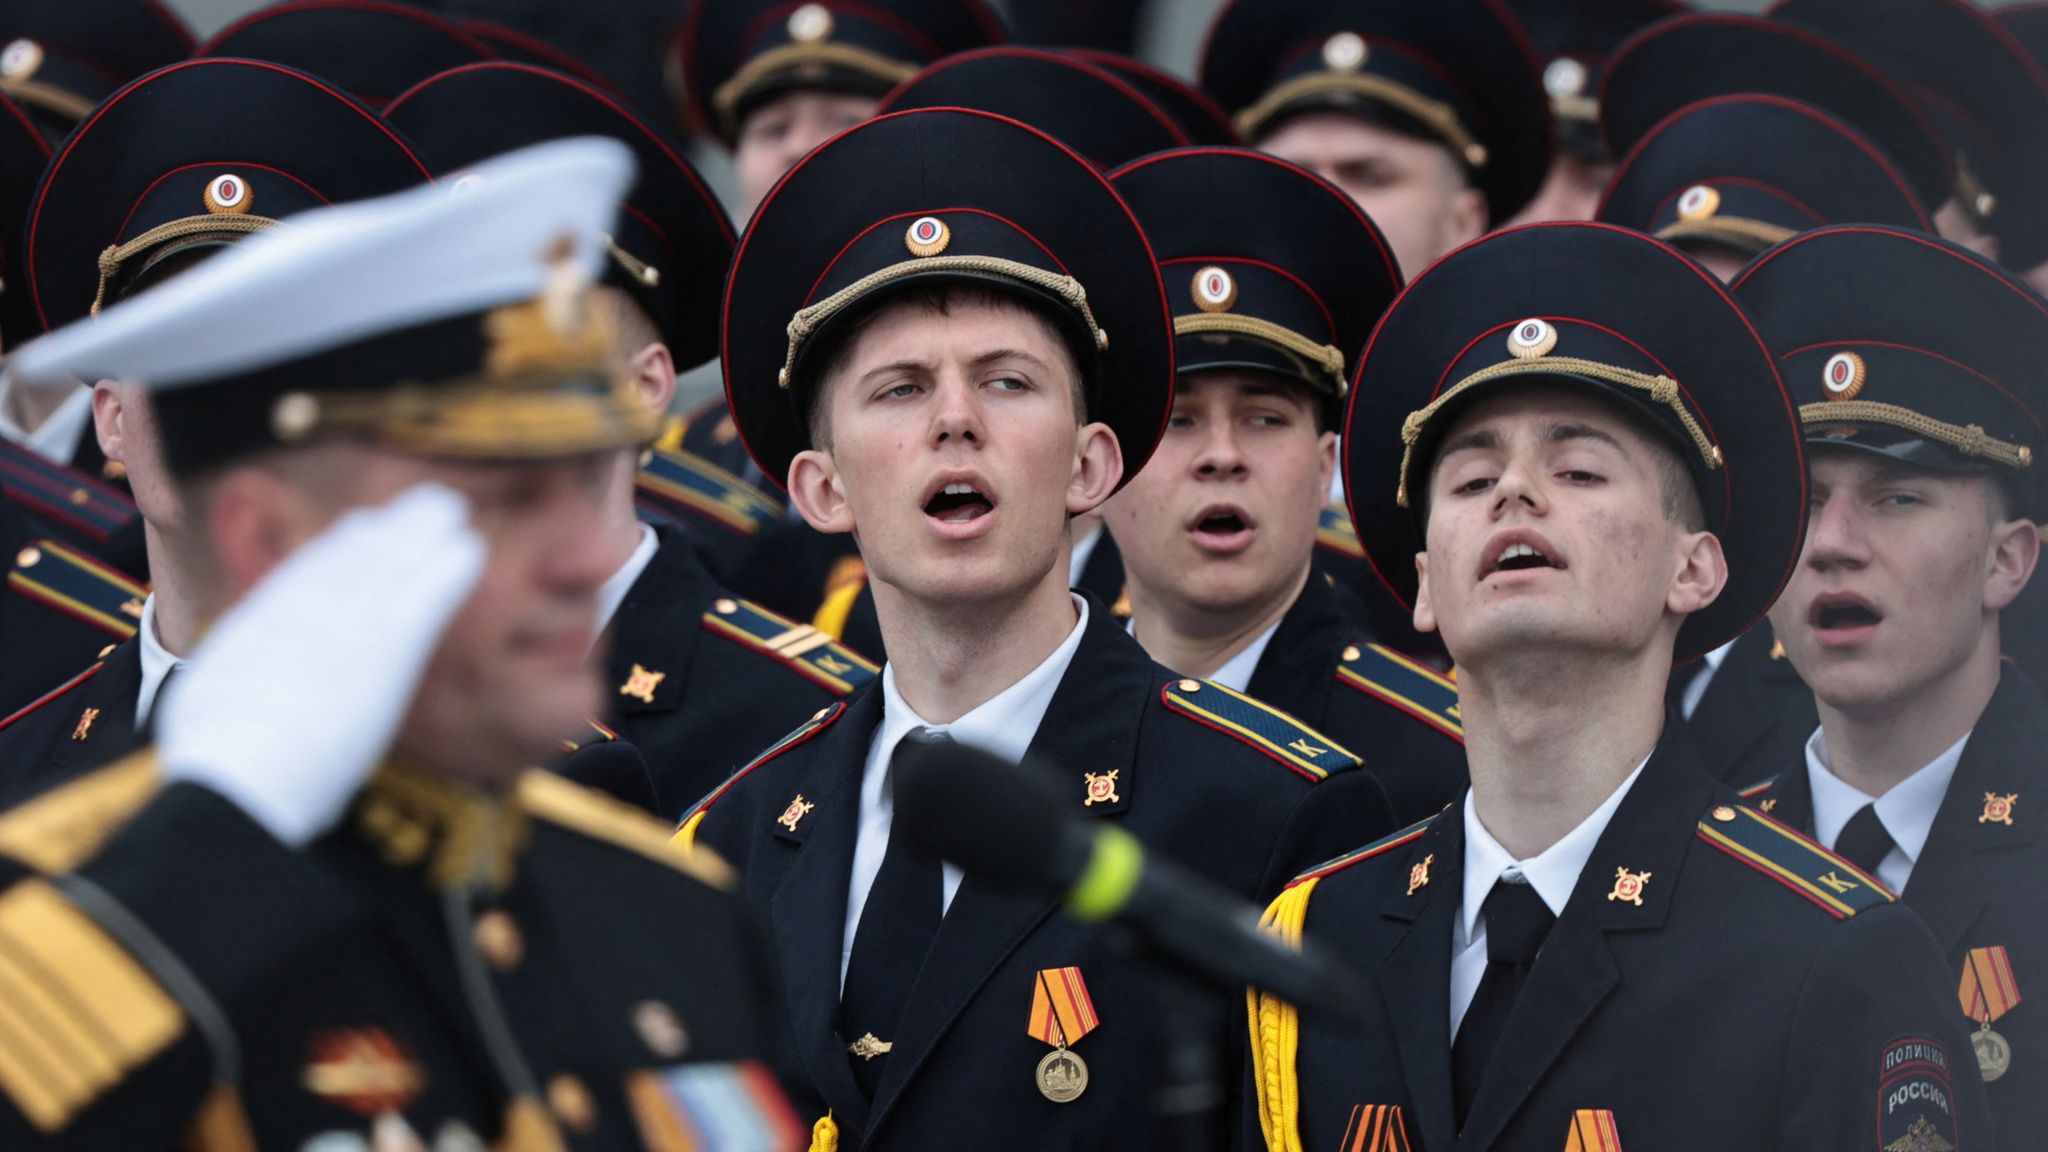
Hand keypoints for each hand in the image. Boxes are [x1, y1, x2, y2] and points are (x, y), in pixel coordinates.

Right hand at [159, 484, 486, 846]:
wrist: (241, 770)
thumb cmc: (216, 759)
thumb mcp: (209, 702)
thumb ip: (232, 681)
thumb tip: (224, 693)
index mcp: (260, 626)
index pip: (305, 577)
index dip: (336, 550)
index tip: (357, 527)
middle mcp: (306, 613)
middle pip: (354, 560)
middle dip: (388, 531)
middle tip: (415, 507)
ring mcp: (348, 624)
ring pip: (391, 565)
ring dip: (420, 533)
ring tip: (446, 510)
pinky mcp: (387, 645)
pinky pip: (425, 598)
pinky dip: (447, 572)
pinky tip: (469, 549)